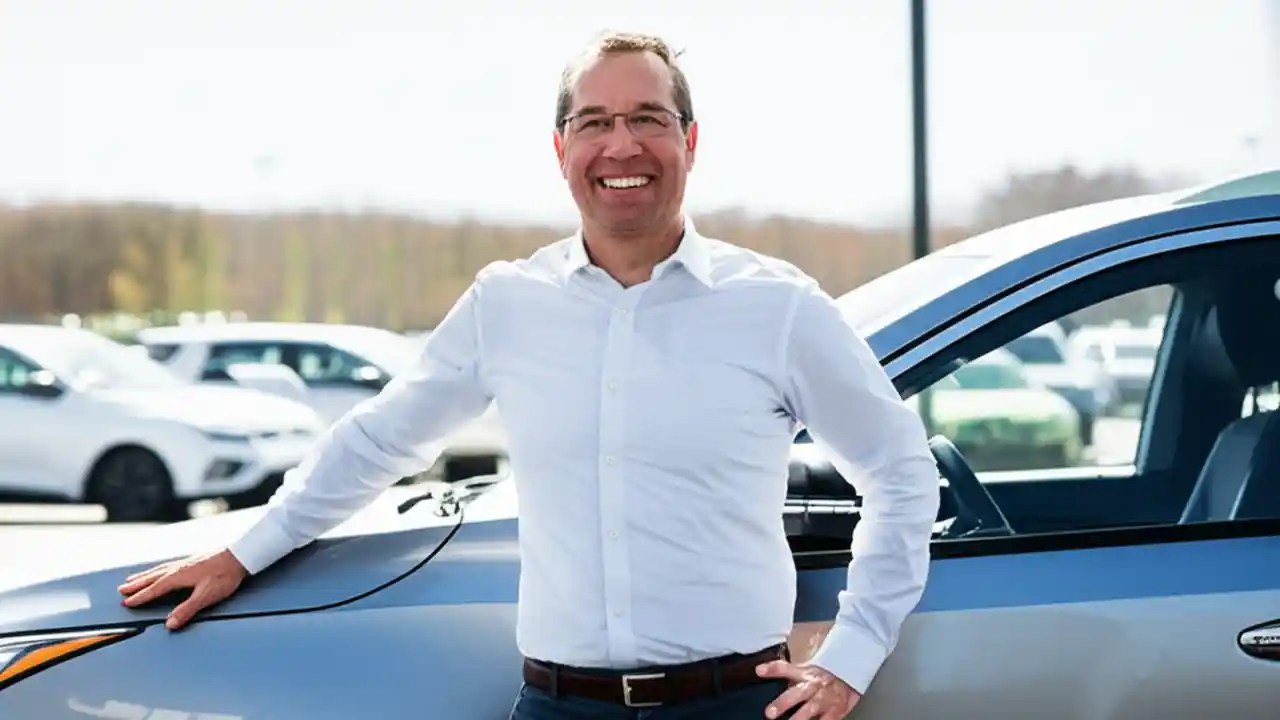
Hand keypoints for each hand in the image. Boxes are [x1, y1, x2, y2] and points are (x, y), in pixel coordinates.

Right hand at [118, 549, 248, 629]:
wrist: (240, 555)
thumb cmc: (225, 575)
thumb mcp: (206, 596)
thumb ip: (187, 610)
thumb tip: (170, 624)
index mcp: (178, 577)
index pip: (154, 589)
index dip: (140, 597)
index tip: (126, 603)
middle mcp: (178, 568)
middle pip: (152, 577)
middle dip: (136, 584)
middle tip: (121, 590)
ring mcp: (185, 562)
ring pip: (158, 570)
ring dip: (144, 575)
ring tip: (132, 578)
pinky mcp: (193, 560)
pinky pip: (167, 565)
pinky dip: (157, 569)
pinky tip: (160, 570)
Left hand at [756, 659, 861, 719]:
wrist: (849, 678)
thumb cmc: (821, 676)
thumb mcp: (801, 670)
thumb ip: (781, 670)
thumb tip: (758, 670)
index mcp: (805, 674)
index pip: (786, 668)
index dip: (773, 669)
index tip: (759, 670)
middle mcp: (814, 687)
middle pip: (797, 693)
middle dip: (783, 703)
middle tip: (769, 713)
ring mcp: (825, 700)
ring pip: (811, 710)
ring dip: (799, 718)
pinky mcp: (836, 712)